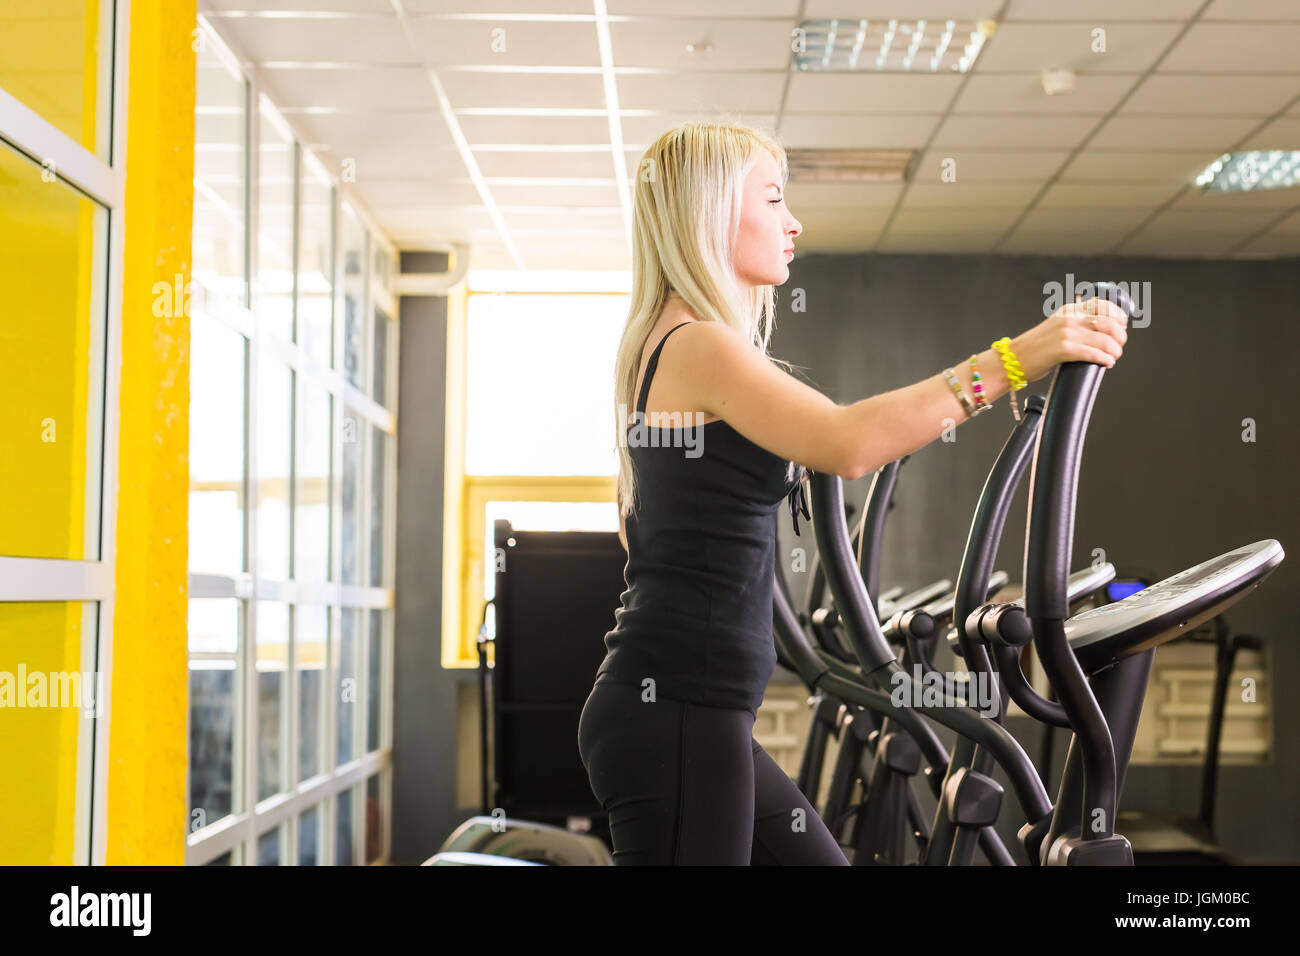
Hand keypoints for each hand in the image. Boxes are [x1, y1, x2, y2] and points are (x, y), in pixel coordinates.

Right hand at [1012, 297, 1128, 382]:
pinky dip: (1105, 359)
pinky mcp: (1064, 349)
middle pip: (1109, 322)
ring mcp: (1066, 333)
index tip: (1121, 327)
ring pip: (1105, 339)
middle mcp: (1070, 318)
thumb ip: (1076, 324)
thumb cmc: (1035, 348)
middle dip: (1120, 336)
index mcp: (1070, 310)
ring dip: (1115, 350)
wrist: (1013, 359)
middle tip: (1118, 346)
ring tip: (1113, 356)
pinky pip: (1094, 353)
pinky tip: (1106, 363)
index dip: (1119, 316)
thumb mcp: (1057, 326)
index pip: (1103, 304)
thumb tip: (1101, 332)